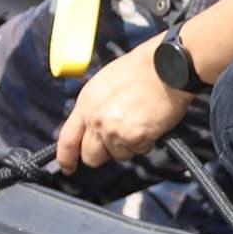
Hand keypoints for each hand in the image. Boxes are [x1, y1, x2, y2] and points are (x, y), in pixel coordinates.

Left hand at [56, 37, 193, 172]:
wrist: (166, 66)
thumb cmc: (142, 68)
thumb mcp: (104, 83)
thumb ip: (95, 107)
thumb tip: (94, 126)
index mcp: (86, 104)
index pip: (67, 140)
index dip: (66, 158)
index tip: (68, 167)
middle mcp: (96, 119)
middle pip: (91, 156)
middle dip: (103, 154)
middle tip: (117, 142)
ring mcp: (114, 130)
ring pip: (118, 155)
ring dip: (129, 145)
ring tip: (140, 122)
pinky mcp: (135, 137)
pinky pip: (139, 151)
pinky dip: (147, 142)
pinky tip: (151, 123)